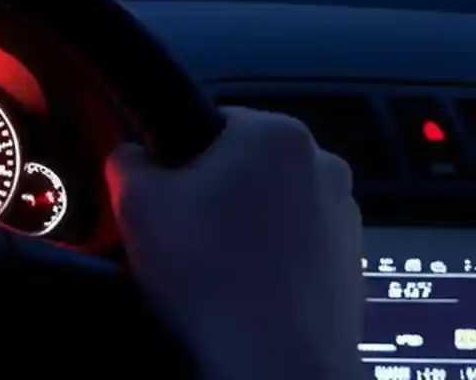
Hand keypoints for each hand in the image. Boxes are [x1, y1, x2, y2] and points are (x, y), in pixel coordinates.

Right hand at [106, 107, 362, 379]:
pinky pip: (297, 244)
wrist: (272, 360)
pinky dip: (271, 258)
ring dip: (244, 225)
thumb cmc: (211, 275)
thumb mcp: (135, 202)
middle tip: (184, 231)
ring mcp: (345, 213)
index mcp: (275, 132)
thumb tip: (132, 155)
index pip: (212, 121)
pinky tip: (244, 286)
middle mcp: (323, 163)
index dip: (179, 158)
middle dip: (215, 191)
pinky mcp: (352, 259)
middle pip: (245, 164)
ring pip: (273, 204)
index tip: (166, 192)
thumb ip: (126, 159)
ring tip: (214, 265)